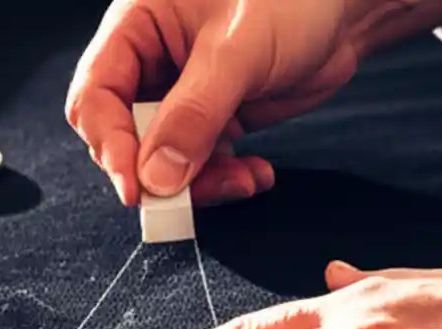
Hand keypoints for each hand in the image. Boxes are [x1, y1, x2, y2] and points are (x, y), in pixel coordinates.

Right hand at [66, 0, 361, 206]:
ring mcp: (180, 95)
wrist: (346, 9)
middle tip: (187, 197)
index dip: (109, 144)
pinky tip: (256, 174)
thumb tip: (155, 177)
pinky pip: (200, 165)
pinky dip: (224, 179)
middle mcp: (150, 62)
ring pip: (162, 160)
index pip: (95, 95)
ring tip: (242, 182)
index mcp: (135, 26)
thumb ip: (195, 113)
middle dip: (156, 172)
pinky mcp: (212, 119)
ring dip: (197, 184)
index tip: (135, 187)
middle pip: (123, 135)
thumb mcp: (238, 51)